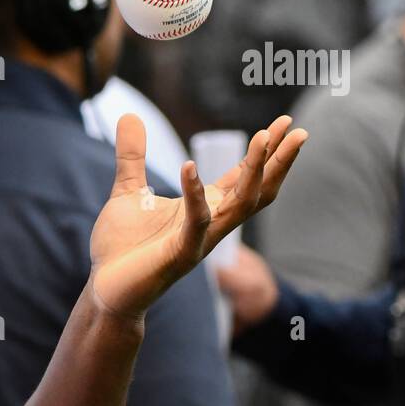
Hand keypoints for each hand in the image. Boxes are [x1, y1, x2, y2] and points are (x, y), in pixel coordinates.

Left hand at [88, 113, 305, 319]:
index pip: (244, 177)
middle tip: (298, 130)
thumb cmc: (122, 247)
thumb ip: (132, 156)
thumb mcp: (127, 191)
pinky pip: (196, 222)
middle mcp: (211, 224)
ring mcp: (200, 240)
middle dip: (278, 161)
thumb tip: (129, 115)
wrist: (106, 290)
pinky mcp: (180, 254)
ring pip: (240, 204)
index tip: (284, 123)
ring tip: (263, 137)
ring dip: (255, 172)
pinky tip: (189, 165)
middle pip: (257, 190)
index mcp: (204, 209)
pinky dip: (195, 194)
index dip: (264, 151)